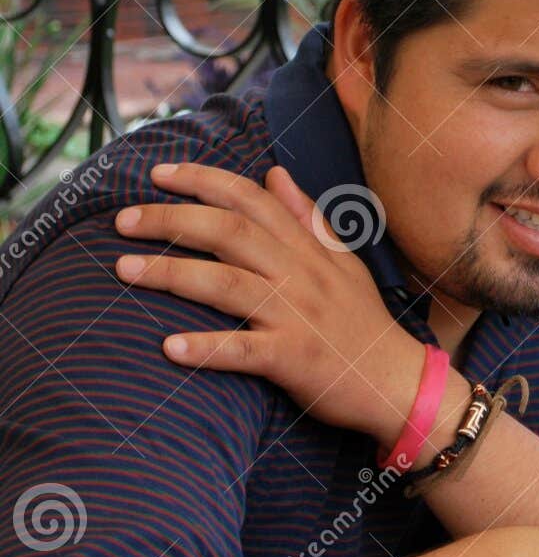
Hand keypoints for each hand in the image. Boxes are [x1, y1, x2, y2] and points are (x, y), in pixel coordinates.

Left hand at [114, 162, 423, 446]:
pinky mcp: (295, 359)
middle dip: (170, 220)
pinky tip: (169, 347)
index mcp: (308, 250)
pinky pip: (245, 350)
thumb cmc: (364, 324)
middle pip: (229, 232)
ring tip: (124, 269)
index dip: (203, 180)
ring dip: (172, 274)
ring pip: (228, 284)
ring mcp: (298, 317)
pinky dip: (207, 348)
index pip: (252, 200)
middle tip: (122, 220)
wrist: (399, 383)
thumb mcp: (344, 263)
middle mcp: (301, 276)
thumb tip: (275, 173)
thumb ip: (307, 218)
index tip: (157, 174)